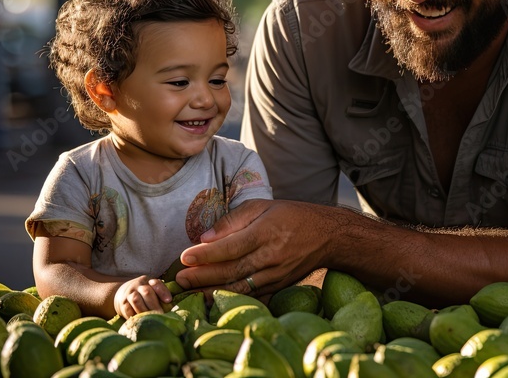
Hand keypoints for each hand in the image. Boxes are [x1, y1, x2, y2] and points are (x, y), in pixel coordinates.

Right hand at [113, 276, 170, 318]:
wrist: (123, 292)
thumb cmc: (143, 294)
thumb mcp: (151, 289)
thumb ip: (160, 295)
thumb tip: (172, 306)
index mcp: (148, 281)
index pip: (156, 283)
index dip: (162, 291)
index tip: (169, 301)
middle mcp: (138, 285)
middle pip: (146, 292)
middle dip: (154, 304)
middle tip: (161, 314)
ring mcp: (129, 293)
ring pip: (136, 300)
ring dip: (144, 310)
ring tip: (150, 319)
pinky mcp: (122, 303)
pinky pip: (127, 309)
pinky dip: (134, 315)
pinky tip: (140, 320)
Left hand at [175, 199, 331, 295]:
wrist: (328, 236)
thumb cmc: (291, 216)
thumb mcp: (262, 206)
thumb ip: (233, 221)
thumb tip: (205, 238)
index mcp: (266, 232)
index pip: (231, 247)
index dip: (206, 254)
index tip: (184, 257)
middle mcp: (272, 256)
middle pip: (232, 270)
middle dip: (202, 277)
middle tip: (179, 280)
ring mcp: (276, 275)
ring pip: (240, 288)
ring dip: (212, 292)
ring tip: (189, 293)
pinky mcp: (279, 286)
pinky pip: (252, 296)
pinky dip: (231, 299)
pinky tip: (213, 300)